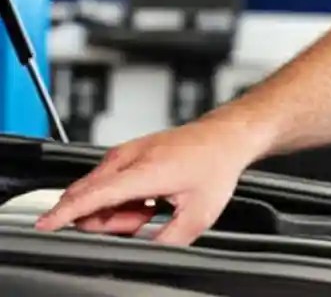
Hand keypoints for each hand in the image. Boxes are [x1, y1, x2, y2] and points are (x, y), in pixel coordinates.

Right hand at [34, 114, 266, 244]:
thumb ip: (167, 240)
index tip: (46, 225)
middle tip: (143, 221)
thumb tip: (144, 253)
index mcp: (144, 171)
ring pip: (96, 194)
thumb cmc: (215, 166)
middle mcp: (127, 158)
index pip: (93, 195)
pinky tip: (148, 200)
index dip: (65, 213)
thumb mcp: (198, 214)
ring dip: (117, 212)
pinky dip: (122, 200)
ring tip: (150, 209)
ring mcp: (124, 154)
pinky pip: (106, 185)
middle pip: (88, 198)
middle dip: (107, 222)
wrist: (225, 138)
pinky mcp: (125, 155)